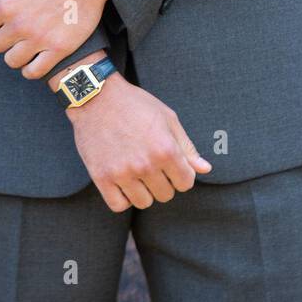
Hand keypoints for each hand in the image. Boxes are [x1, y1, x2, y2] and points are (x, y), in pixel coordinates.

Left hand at [0, 0, 109, 78]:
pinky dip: (31, 67)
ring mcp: (40, 39)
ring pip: (12, 61)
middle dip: (2, 36)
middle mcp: (21, 25)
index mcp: (7, 3)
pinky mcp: (59, 48)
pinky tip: (35, 55)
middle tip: (14, 27)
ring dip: (16, 52)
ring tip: (24, 41)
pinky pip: (35, 71)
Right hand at [66, 76, 211, 211]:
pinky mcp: (101, 177)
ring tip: (135, 171)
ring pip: (144, 202)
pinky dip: (123, 198)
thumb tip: (205, 169)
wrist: (96, 97)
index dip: (181, 174)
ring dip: (143, 191)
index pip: (186, 183)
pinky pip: (119, 205)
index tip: (170, 163)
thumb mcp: (167, 118)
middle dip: (163, 182)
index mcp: (166, 149)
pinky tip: (122, 181)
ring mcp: (122, 173)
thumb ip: (187, 147)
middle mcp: (145, 164)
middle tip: (150, 163)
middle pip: (166, 194)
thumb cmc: (135, 104)